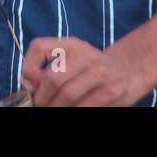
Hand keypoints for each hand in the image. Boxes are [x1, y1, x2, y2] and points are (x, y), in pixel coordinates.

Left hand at [20, 35, 141, 106]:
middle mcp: (85, 55)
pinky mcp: (111, 92)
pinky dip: (72, 112)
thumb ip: (49, 67)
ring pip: (67, 97)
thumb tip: (29, 86)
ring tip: (52, 109)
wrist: (129, 69)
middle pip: (53, 80)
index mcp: (71, 44)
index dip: (27, 67)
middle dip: (42, 99)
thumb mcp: (72, 58)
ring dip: (55, 108)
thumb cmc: (91, 68)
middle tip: (39, 106)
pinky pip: (83, 108)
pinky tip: (70, 111)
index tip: (29, 85)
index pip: (39, 47)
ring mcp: (100, 73)